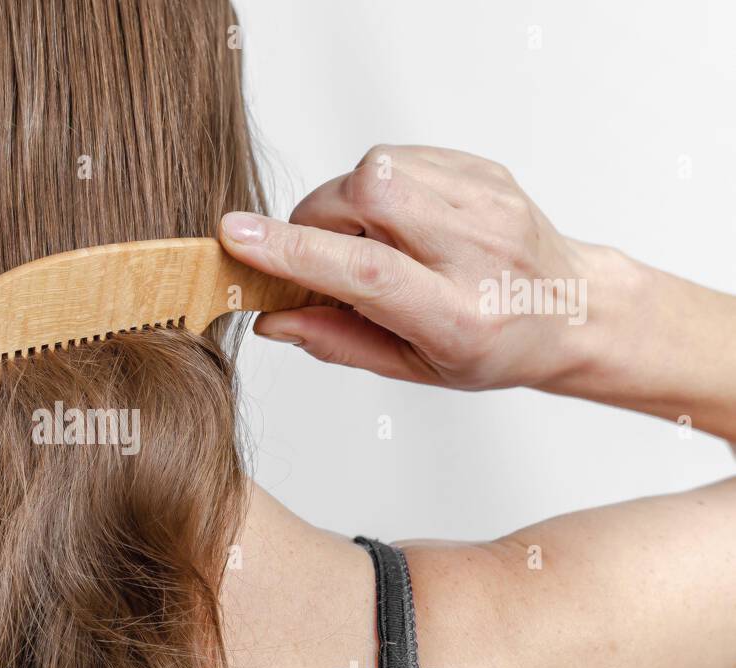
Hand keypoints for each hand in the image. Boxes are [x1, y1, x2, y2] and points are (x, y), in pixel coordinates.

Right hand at [219, 145, 636, 391]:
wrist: (573, 309)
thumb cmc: (491, 347)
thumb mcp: (415, 368)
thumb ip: (338, 342)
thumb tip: (269, 319)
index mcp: (458, 316)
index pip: (365, 272)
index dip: (296, 251)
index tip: (238, 237)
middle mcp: (478, 252)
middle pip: (368, 197)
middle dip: (317, 219)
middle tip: (318, 252)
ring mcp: (488, 203)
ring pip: (377, 168)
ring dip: (346, 200)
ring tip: (365, 238)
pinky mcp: (486, 170)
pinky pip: (401, 158)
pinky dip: (377, 185)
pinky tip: (397, 220)